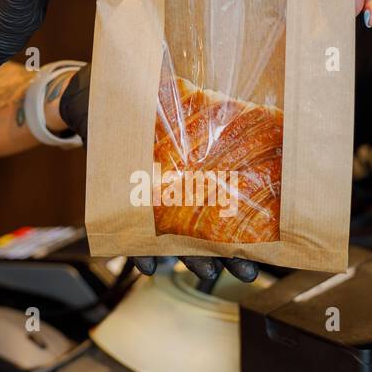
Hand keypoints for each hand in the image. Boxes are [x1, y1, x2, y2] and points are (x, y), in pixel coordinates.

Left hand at [56, 69, 256, 282]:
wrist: (104, 97)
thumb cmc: (152, 98)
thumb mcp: (190, 101)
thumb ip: (221, 112)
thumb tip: (263, 115)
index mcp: (202, 172)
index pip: (229, 208)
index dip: (248, 231)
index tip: (267, 251)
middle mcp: (182, 193)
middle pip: (208, 233)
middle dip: (227, 256)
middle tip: (246, 272)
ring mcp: (156, 202)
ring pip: (176, 240)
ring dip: (190, 259)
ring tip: (208, 274)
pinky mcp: (125, 203)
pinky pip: (133, 235)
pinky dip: (140, 252)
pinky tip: (150, 266)